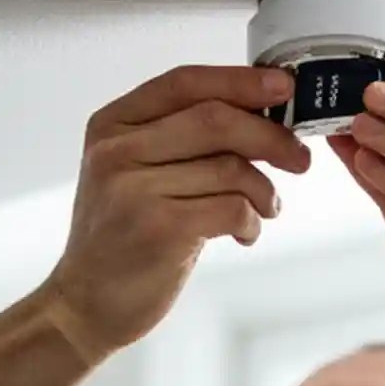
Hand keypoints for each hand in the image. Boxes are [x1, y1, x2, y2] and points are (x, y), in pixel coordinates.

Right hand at [47, 65, 310, 362]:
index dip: (240, 81)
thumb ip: (181, 138)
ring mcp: (133, 189)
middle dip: (271, 136)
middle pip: (215, 119)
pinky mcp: (158, 229)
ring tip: (267, 207)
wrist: (85, 304)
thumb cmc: (124, 236)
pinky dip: (252, 221)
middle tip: (299, 158)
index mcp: (112, 125)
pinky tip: (245, 233)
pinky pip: (232, 208)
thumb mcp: (135, 172)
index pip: (185, 82)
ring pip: (230, 167)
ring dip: (264, 190)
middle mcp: (116, 151)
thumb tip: (262, 112)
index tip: (284, 87)